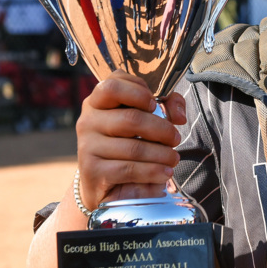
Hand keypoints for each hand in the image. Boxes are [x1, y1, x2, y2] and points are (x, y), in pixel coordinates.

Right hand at [74, 70, 186, 208]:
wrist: (104, 183)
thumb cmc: (129, 143)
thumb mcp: (146, 119)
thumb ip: (166, 106)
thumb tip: (179, 116)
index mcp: (97, 102)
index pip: (113, 85)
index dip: (138, 91)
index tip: (154, 104)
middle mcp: (88, 121)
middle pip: (131, 118)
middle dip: (162, 130)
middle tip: (175, 139)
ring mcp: (87, 146)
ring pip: (134, 148)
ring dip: (162, 154)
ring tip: (173, 159)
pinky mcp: (92, 171)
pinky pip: (129, 169)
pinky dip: (153, 172)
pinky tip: (164, 173)